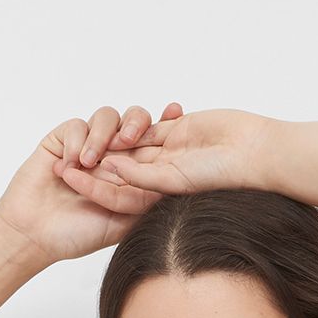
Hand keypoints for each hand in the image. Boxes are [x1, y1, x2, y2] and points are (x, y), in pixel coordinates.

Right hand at [0, 102, 185, 264]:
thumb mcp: (121, 225)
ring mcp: (87, 146)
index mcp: (130, 174)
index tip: (176, 110)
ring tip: (89, 163)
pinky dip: (75, 142)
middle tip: (128, 140)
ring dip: (100, 137)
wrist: (35, 235)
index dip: (167, 124)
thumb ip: (144, 204)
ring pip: (106, 118)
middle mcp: (112, 156)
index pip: (154, 143)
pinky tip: (69, 166)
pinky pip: (76, 125)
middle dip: (135, 123)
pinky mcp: (62, 141)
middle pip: (133, 120)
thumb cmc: (77, 235)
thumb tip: (175, 184)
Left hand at [56, 108, 274, 213]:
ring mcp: (170, 153)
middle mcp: (163, 177)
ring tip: (84, 135)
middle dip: (94, 164)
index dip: (93, 186)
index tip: (68, 177)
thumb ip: (142, 176)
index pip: (119, 193)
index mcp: (160, 197)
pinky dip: (133, 121)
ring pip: (133, 146)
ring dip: (110, 140)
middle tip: (64, 157)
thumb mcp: (174, 180)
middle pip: (121, 170)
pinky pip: (150, 126)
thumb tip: (112, 171)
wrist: (253, 153)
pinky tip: (112, 120)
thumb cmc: (221, 177)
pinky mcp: (178, 131)